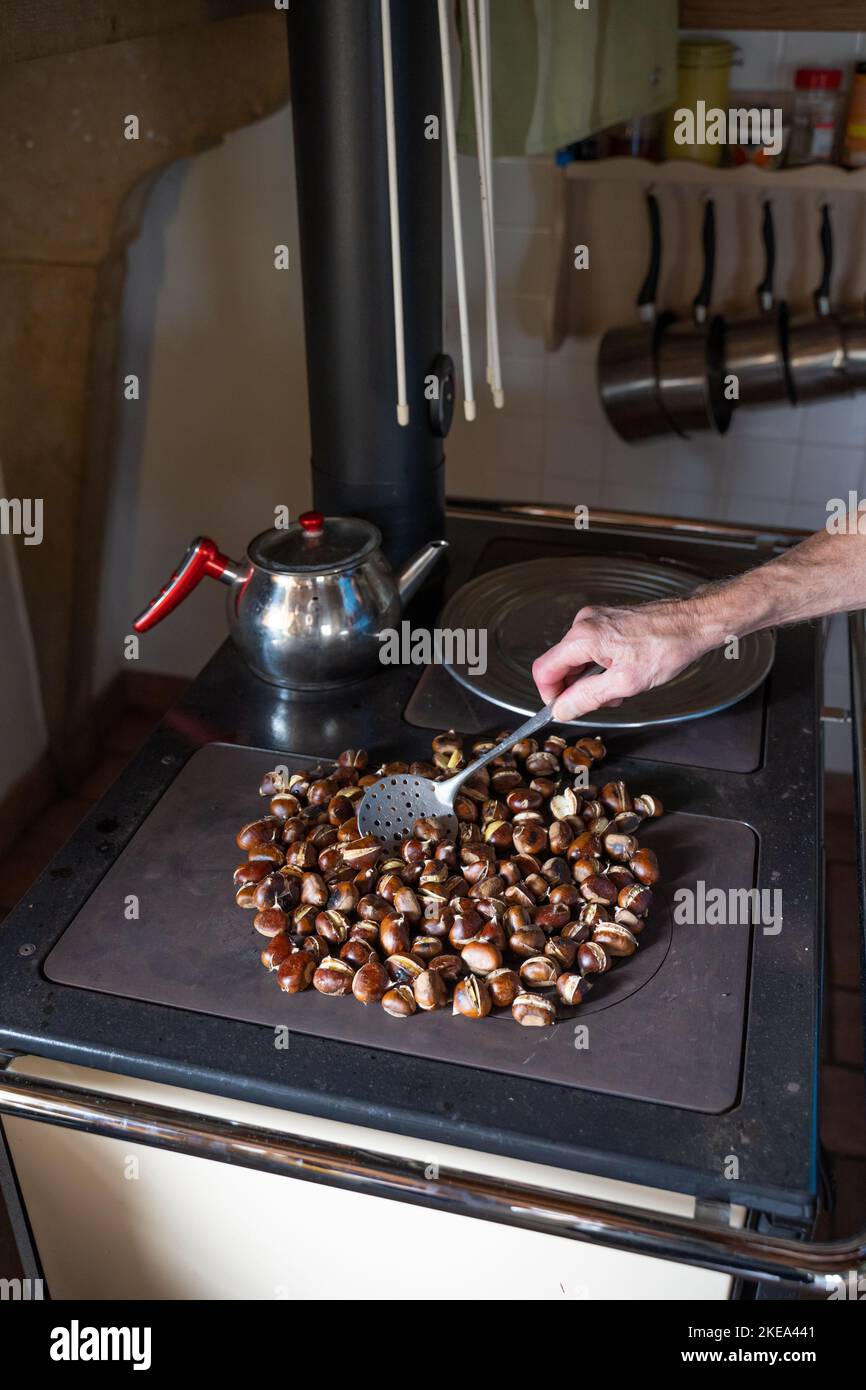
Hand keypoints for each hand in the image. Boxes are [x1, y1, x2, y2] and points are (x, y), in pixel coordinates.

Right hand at [533, 601, 707, 721]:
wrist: (693, 622)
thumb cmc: (667, 647)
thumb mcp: (625, 683)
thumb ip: (587, 698)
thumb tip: (561, 710)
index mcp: (583, 636)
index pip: (544, 670)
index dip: (550, 694)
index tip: (564, 708)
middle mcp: (584, 623)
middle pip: (560, 665)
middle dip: (578, 688)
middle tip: (607, 700)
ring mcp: (595, 619)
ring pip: (577, 659)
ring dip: (592, 680)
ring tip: (623, 685)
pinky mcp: (606, 620)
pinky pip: (591, 649)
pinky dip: (602, 666)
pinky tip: (626, 671)